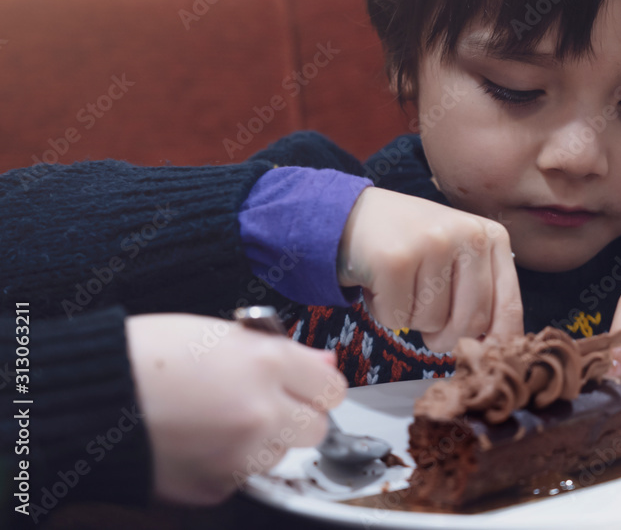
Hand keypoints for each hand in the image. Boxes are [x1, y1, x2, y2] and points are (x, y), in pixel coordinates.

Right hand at [126, 314, 346, 504]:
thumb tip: (322, 363)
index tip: (305, 383)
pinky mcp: (216, 486)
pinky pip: (244, 476)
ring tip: (221, 418)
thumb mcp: (221, 332)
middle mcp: (261, 413)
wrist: (89, 398)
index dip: (316, 384)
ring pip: (281, 454)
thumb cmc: (146, 354)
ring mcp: (240, 454)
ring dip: (264, 440)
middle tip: (266, 401)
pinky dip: (231, 462)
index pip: (331, 387)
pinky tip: (200, 440)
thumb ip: (281, 351)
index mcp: (266, 365)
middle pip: (316, 428)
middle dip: (297, 415)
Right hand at [336, 186, 523, 351]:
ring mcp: (433, 243)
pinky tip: (380, 282)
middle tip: (424, 316)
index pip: (509, 305)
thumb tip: (497, 348)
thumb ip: (482, 293)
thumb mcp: (458, 257)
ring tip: (401, 284)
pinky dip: (383, 311)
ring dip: (409, 317)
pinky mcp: (396, 259)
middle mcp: (469, 235)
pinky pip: (397, 318)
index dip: (499, 343)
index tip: (486, 360)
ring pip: (431, 323)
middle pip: (472, 322)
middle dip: (445, 336)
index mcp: (492, 237)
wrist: (353, 216)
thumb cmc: (411, 246)